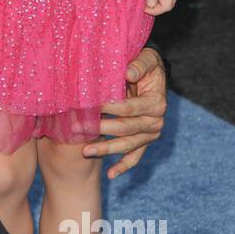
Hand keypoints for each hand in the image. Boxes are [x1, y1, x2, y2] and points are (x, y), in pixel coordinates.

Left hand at [82, 46, 167, 178]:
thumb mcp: (146, 59)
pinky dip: (123, 166)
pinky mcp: (144, 142)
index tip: (89, 107)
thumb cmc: (144, 65)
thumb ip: (138, 65)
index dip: (109, 108)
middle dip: (101, 129)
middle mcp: (156, 121)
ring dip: (106, 149)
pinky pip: (135, 157)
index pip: (129, 108)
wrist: (151, 75)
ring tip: (85, 151)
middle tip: (78, 129)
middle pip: (126, 129)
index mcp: (156, 102)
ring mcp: (150, 134)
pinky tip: (110, 174)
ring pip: (127, 146)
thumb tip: (128, 72)